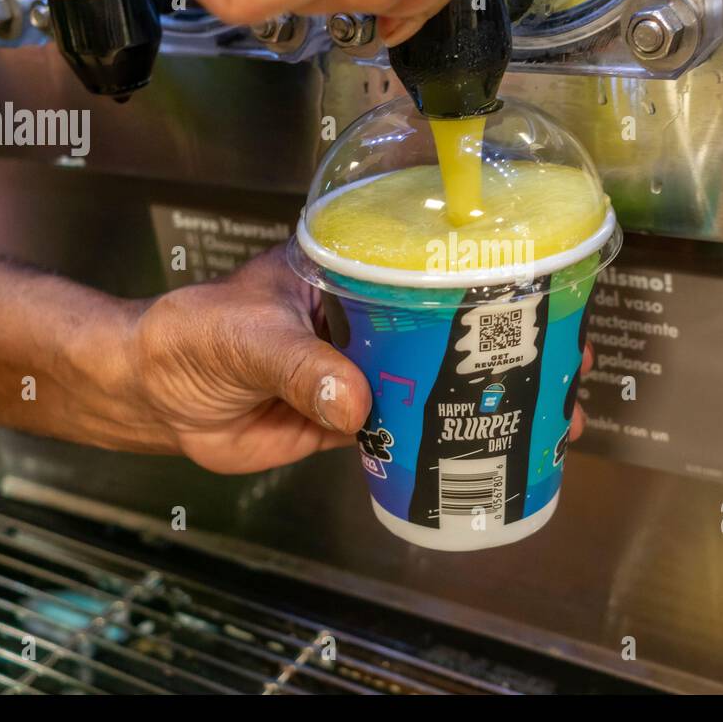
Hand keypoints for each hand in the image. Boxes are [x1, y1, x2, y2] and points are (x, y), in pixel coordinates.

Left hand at [121, 247, 591, 474]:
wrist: (154, 396)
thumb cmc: (191, 335)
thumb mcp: (247, 335)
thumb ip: (299, 366)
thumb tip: (357, 402)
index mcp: (350, 275)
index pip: (430, 269)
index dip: (488, 283)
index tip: (539, 296)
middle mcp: (367, 320)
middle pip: (452, 329)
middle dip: (510, 346)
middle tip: (568, 365)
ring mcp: (362, 373)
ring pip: (437, 382)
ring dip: (485, 398)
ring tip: (546, 414)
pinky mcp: (349, 422)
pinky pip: (404, 431)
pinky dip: (440, 442)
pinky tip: (479, 452)